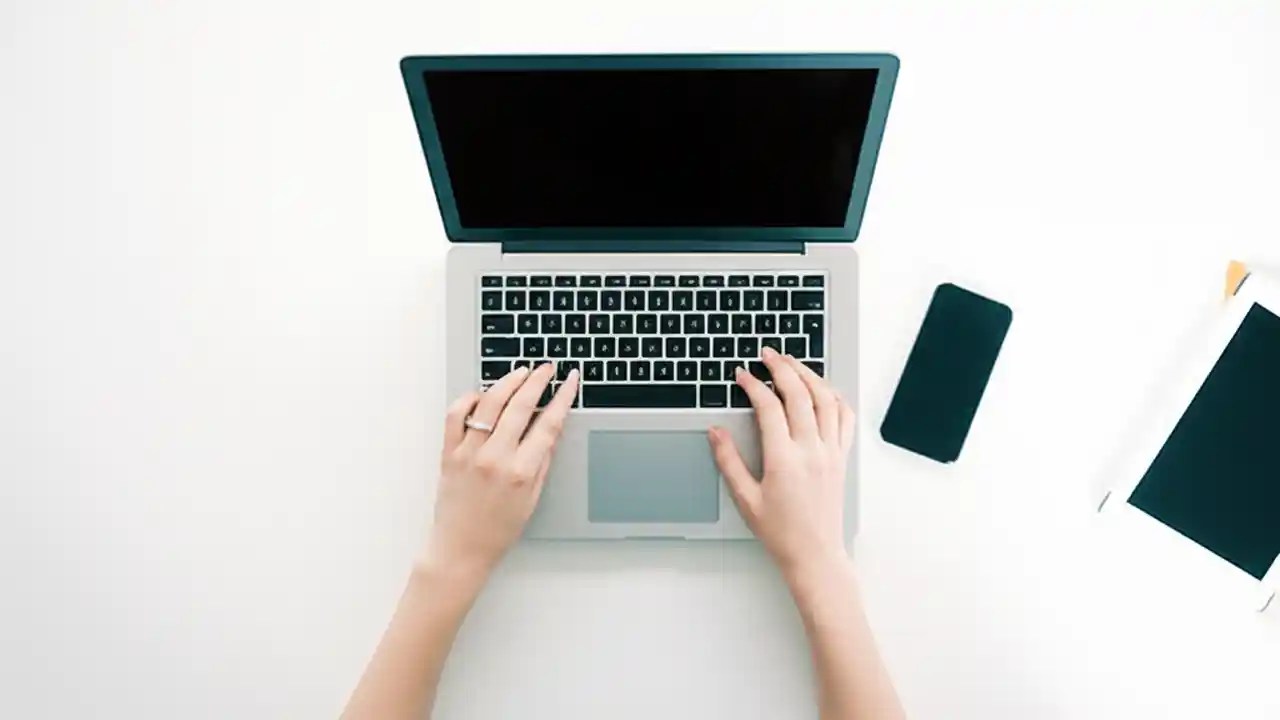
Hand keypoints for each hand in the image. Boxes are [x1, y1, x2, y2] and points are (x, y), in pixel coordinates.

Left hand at [423, 364, 578, 579]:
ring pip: (489, 402)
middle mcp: (495, 458)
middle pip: (521, 405)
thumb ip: (543, 461)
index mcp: (522, 471)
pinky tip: (482, 394)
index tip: (570, 381)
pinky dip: (469, 398)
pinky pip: (456, 414)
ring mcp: (469, 453)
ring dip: (508, 382)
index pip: (549, 423)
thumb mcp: (532, 498)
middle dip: (538, 380)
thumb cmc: (497, 531)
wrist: (460, 549)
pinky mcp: (448, 452)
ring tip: (520, 373)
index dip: (563, 397)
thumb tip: (552, 429)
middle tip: (547, 368)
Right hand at [708, 347, 855, 583]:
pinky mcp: (841, 457)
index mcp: (784, 459)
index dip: (753, 385)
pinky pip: (845, 417)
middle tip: (767, 355)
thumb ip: (728, 461)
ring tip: (793, 363)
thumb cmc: (781, 532)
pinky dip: (835, 397)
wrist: (815, 554)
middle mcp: (811, 450)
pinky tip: (823, 389)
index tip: (742, 374)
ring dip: (809, 375)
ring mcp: (831, 452)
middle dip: (782, 368)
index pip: (769, 407)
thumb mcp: (745, 498)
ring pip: (826, 399)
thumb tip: (716, 432)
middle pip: (800, 394)